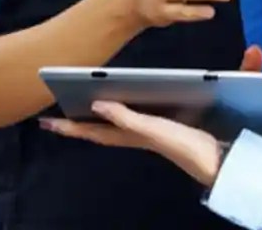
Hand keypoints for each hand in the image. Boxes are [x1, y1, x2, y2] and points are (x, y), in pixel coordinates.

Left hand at [41, 101, 224, 186]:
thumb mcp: (152, 130)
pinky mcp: (160, 126)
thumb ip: (126, 117)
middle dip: (76, 122)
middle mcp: (132, 134)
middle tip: (55, 116)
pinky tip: (120, 102)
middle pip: (97, 128)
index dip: (68, 127)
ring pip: (112, 122)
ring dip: (95, 115)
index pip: (90, 131)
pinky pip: (130, 116)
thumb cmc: (182, 145)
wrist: (216, 159)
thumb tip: (96, 103)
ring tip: (80, 105)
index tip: (45, 123)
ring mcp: (145, 131)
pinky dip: (119, 110)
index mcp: (127, 135)